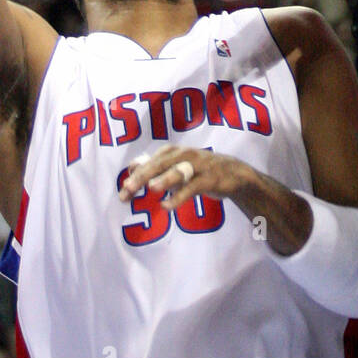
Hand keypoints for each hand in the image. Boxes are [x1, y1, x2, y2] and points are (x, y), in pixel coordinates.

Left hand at [119, 145, 254, 211]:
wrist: (234, 173)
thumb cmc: (200, 170)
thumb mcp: (177, 166)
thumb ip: (156, 168)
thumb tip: (132, 169)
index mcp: (173, 152)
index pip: (150, 161)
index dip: (135, 174)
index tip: (122, 192)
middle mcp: (184, 155)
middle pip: (161, 163)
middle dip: (144, 175)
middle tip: (128, 189)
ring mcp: (198, 166)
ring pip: (179, 171)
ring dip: (165, 178)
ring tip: (151, 188)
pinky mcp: (210, 178)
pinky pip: (193, 187)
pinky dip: (180, 196)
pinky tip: (167, 205)